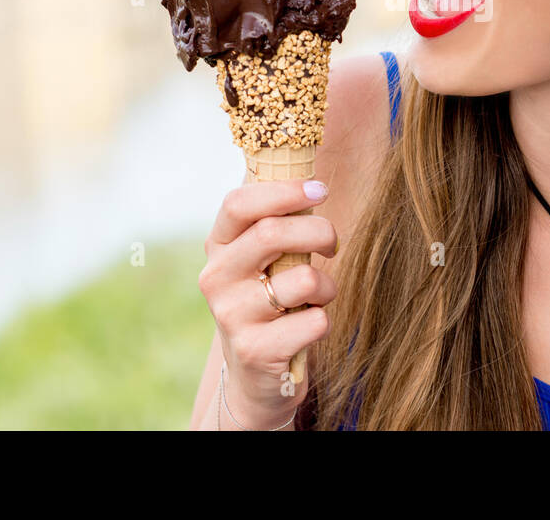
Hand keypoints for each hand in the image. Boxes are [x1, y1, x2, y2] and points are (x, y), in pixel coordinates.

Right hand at [199, 178, 337, 428]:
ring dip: (326, 285)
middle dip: (319, 232)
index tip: (321, 189)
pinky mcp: (255, 351)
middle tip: (333, 244)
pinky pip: (315, 321)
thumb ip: (277, 222)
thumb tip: (312, 173)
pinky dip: (324, 320)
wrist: (256, 376)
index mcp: (218, 247)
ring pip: (301, 279)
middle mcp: (215, 278)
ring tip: (317, 296)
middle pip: (272, 233)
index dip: (284, 191)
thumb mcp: (265, 260)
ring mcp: (231, 317)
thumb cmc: (272, 302)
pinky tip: (307, 328)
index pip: (238, 203)